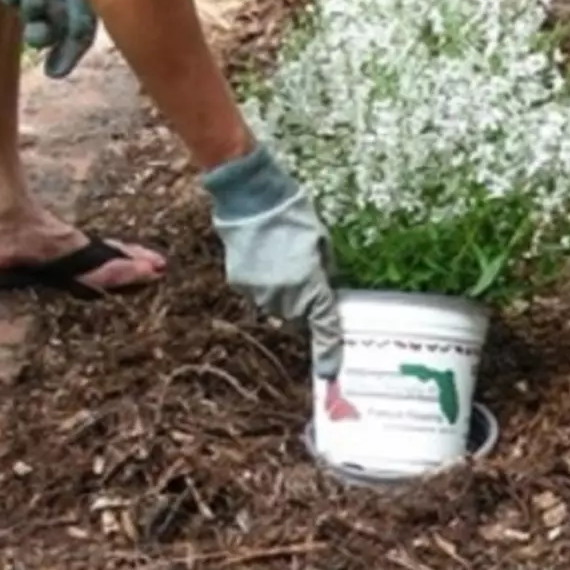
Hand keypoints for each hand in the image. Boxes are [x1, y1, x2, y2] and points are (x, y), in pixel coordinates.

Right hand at [202, 144, 343, 380]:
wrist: (249, 197)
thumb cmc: (292, 215)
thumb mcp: (322, 242)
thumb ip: (326, 272)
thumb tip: (326, 286)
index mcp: (311, 287)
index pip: (325, 328)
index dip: (329, 351)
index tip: (330, 371)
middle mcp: (285, 298)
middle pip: (299, 319)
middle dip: (305, 308)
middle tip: (305, 279)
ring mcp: (259, 293)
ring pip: (278, 308)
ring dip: (284, 295)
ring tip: (282, 261)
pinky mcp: (240, 285)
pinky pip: (258, 294)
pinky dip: (264, 284)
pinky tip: (265, 258)